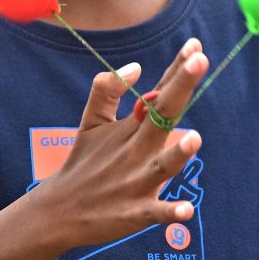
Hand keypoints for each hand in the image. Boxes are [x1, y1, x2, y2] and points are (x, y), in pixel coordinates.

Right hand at [34, 38, 207, 250]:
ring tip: (193, 138)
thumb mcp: (91, 121)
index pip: (159, 93)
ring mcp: (135, 182)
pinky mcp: (133, 213)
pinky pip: (155, 213)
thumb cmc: (83, 163)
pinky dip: (169, 212)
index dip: (178, 69)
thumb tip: (136, 67)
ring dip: (177, 153)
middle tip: (199, 61)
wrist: (59, 211)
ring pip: (162, 166)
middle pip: (163, 116)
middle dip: (180, 88)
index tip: (196, 46)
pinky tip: (186, 210)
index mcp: (130, 127)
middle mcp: (135, 150)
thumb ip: (108, 90)